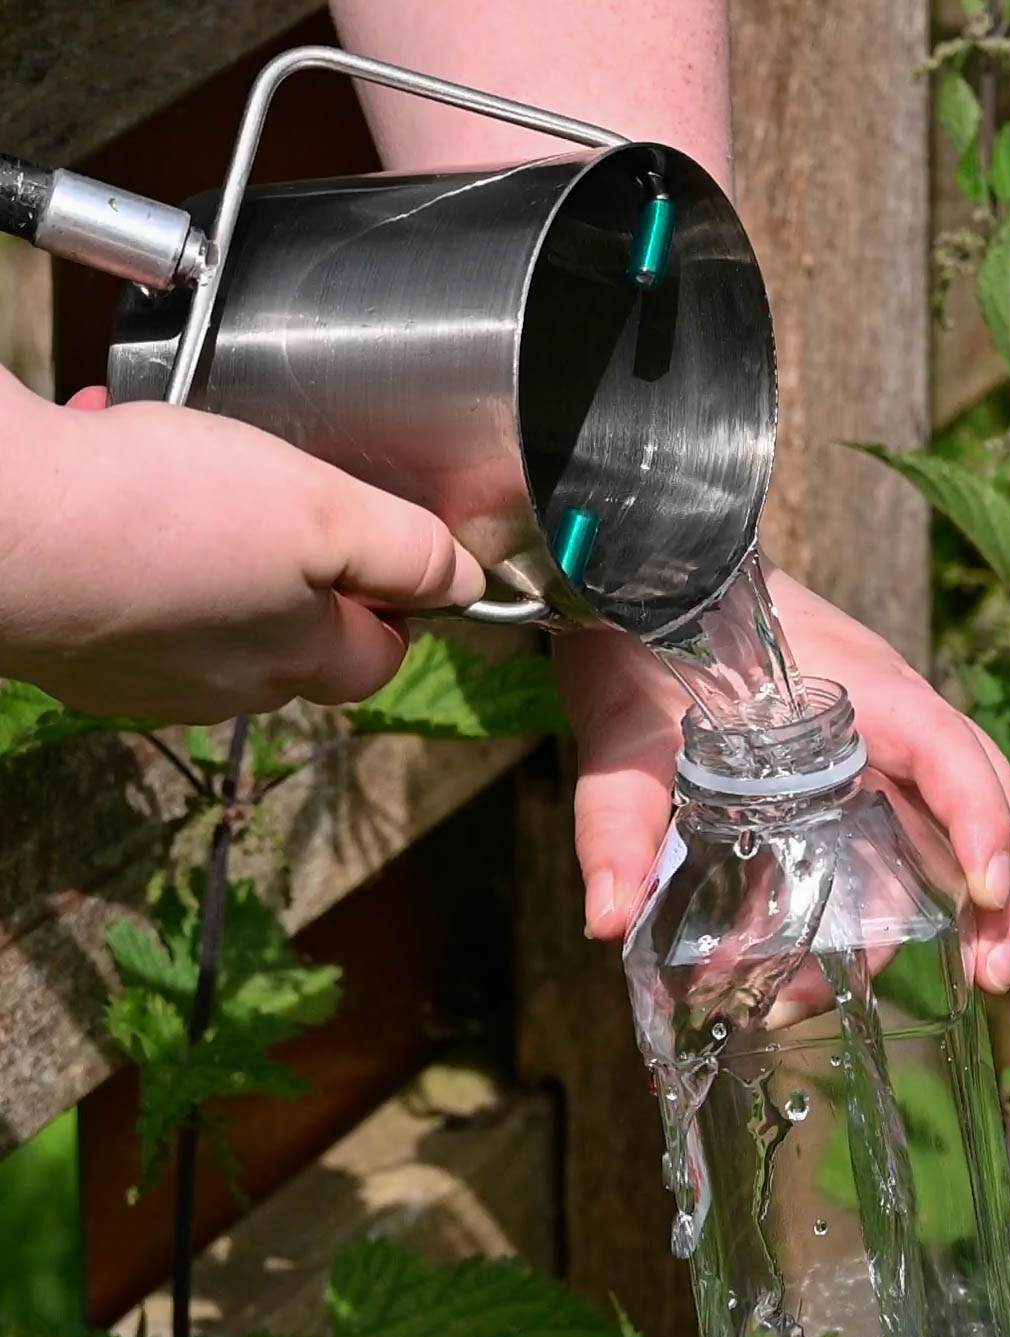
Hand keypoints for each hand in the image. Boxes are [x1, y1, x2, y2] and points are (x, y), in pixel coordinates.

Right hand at [0, 373, 483, 723]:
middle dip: (299, 578)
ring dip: (210, 554)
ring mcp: (140, 676)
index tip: (384, 550)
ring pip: (203, 618)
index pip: (376, 659)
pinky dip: (131, 540)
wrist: (3, 532)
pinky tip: (112, 477)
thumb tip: (466, 581)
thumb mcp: (322, 512)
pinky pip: (125, 595)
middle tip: (280, 499)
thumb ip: (406, 551)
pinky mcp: (75, 649)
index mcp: (296, 661)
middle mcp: (221, 688)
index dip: (394, 604)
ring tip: (186, 478)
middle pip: (291, 645)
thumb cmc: (161, 519)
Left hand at [555, 566, 1009, 996]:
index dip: (980, 823)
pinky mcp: (847, 768)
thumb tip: (607, 918)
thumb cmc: (639, 636)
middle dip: (1003, 888)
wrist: (632, 583)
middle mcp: (888, 718)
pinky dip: (904, 892)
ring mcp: (875, 743)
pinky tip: (861, 955)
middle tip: (990, 978)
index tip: (982, 897)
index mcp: (861, 692)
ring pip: (952, 822)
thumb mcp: (621, 727)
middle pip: (985, 797)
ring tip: (936, 988)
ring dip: (960, 902)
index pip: (952, 755)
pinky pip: (902, 830)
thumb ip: (617, 819)